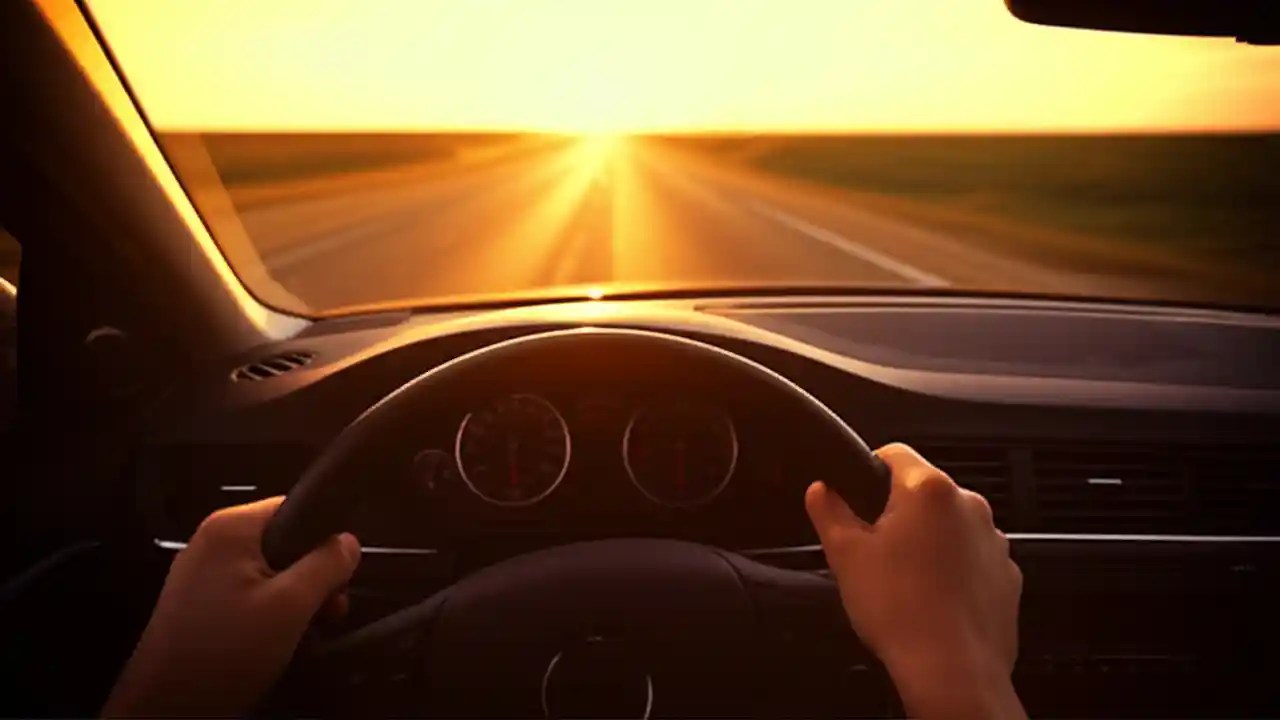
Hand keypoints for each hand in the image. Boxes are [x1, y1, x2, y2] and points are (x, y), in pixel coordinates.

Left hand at [102, 497, 359, 717]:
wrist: (167, 710)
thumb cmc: (227, 651)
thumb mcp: (290, 606)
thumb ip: (326, 566)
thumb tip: (349, 541)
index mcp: (229, 528)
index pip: (293, 508)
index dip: (325, 537)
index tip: (342, 573)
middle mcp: (210, 542)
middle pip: (282, 542)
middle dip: (313, 575)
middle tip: (332, 611)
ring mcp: (199, 574)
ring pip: (267, 572)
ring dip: (295, 598)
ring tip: (308, 631)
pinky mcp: (197, 605)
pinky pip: (247, 593)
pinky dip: (269, 611)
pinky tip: (279, 640)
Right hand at [805, 443, 1024, 719]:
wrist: (951, 669)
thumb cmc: (900, 610)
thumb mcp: (845, 554)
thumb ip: (829, 511)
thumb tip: (820, 490)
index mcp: (928, 490)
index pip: (895, 453)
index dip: (870, 470)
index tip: (858, 494)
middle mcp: (969, 506)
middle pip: (924, 492)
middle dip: (899, 514)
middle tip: (875, 550)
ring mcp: (993, 541)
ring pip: (950, 526)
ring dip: (929, 542)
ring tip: (904, 580)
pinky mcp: (1007, 575)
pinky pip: (973, 559)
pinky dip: (954, 570)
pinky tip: (932, 598)